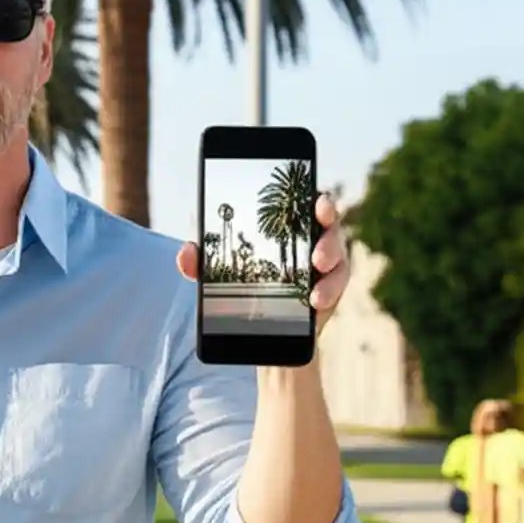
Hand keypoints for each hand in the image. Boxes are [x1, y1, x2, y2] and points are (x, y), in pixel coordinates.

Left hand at [175, 193, 349, 334]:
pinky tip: (315, 300)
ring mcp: (321, 262)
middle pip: (328, 223)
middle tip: (319, 241)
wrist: (254, 325)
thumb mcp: (214, 269)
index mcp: (283, 222)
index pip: (303, 199)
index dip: (315, 197)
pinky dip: (329, 291)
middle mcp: (308, 236)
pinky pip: (336, 284)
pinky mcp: (328, 288)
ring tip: (317, 275)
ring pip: (337, 254)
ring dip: (330, 258)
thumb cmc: (235, 280)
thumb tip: (186, 254)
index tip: (318, 200)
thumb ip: (201, 260)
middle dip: (328, 229)